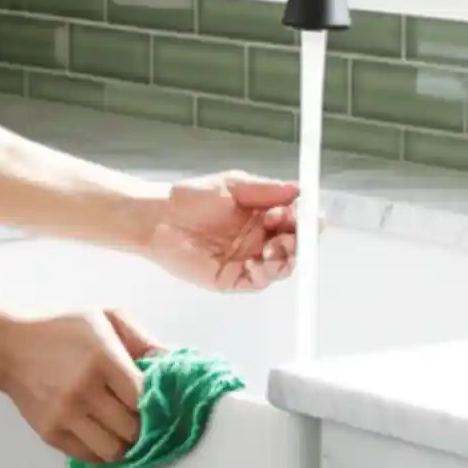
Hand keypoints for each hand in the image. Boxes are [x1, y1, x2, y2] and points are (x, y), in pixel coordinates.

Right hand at [0, 309, 161, 462]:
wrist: (8, 345)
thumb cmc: (61, 328)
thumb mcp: (106, 318)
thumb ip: (143, 340)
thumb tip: (173, 361)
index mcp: (103, 359)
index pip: (144, 396)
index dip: (156, 402)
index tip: (160, 400)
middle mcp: (85, 390)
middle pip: (132, 427)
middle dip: (144, 424)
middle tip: (144, 416)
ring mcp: (65, 414)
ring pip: (113, 449)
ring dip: (125, 443)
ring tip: (125, 428)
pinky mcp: (50, 432)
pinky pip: (88, 456)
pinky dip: (103, 451)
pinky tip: (105, 434)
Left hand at [145, 171, 299, 291]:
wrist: (158, 217)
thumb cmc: (193, 197)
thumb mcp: (234, 184)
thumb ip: (266, 189)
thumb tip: (299, 190)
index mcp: (264, 216)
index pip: (296, 221)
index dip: (306, 219)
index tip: (309, 215)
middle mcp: (260, 240)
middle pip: (294, 246)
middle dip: (299, 241)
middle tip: (292, 233)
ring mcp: (248, 260)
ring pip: (281, 267)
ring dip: (285, 259)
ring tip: (275, 248)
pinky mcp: (232, 279)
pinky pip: (257, 282)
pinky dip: (264, 275)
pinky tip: (257, 263)